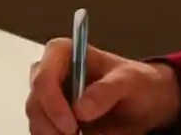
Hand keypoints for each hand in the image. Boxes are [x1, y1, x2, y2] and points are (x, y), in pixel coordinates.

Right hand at [25, 37, 180, 134]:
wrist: (144, 102)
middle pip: (35, 103)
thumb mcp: (130, 81)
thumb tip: (81, 109)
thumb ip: (107, 90)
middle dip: (51, 125)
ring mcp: (49, 99)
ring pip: (37, 122)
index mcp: (63, 53)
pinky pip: (44, 132)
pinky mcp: (53, 119)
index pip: (44, 76)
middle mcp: (50, 74)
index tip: (71, 124)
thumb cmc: (136, 82)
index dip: (52, 102)